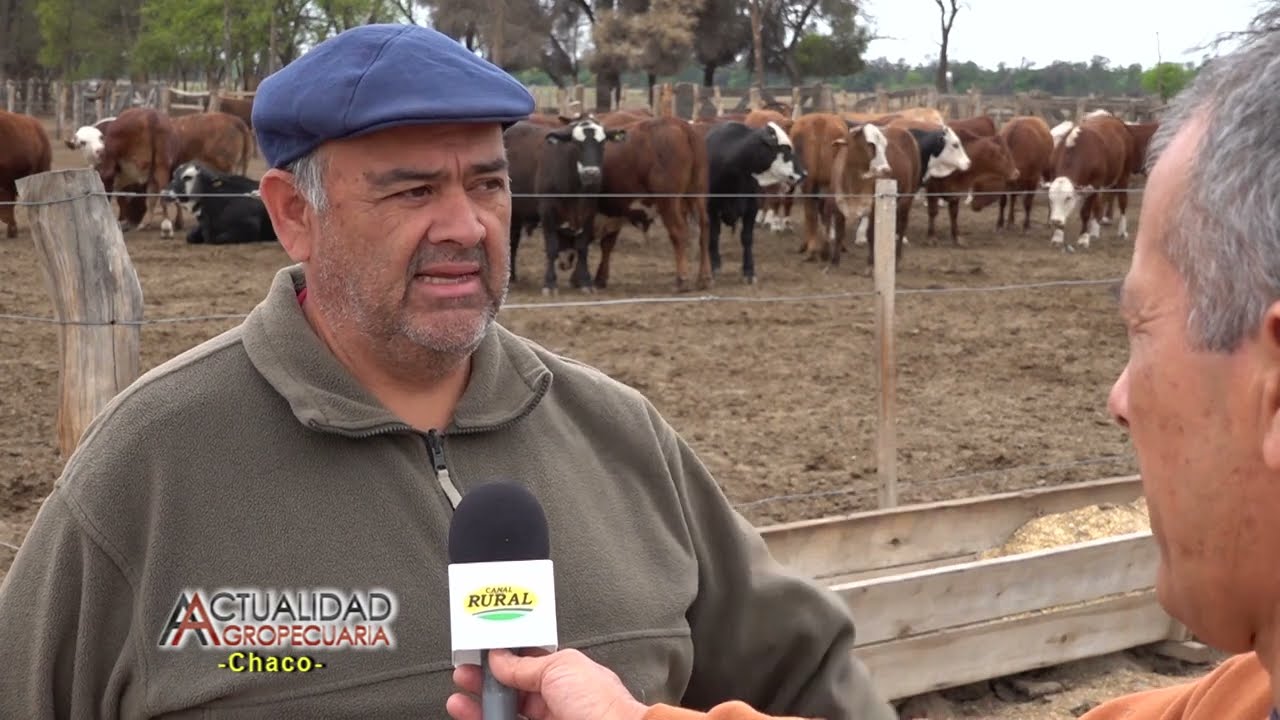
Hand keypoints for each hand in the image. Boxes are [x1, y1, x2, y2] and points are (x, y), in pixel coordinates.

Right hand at [446, 648, 649, 719]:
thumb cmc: (599, 703)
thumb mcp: (559, 668)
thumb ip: (525, 664)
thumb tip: (500, 657)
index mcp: (566, 675)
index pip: (526, 663)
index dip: (503, 657)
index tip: (481, 653)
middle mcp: (556, 699)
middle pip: (512, 688)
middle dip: (485, 680)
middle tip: (463, 674)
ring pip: (506, 712)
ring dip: (479, 705)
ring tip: (459, 698)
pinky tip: (471, 715)